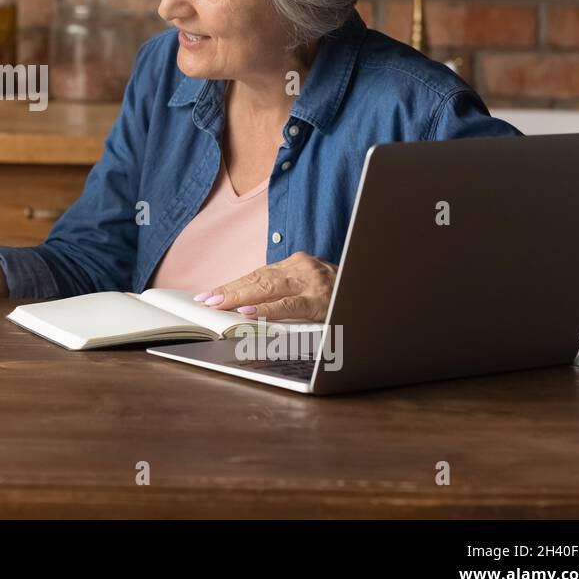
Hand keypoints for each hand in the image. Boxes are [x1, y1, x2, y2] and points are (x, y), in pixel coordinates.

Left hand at [193, 251, 335, 321]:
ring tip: (219, 305)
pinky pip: (289, 305)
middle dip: (230, 290)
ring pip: (269, 288)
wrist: (373, 289)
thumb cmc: (338, 293)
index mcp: (296, 265)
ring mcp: (312, 283)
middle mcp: (302, 269)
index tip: (210, 294)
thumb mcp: (311, 286)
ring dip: (240, 297)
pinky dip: (267, 309)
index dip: (232, 284)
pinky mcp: (321, 301)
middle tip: (206, 300)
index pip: (257, 274)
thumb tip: (249, 305)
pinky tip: (250, 314)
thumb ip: (285, 292)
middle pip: (258, 279)